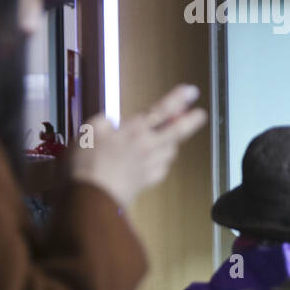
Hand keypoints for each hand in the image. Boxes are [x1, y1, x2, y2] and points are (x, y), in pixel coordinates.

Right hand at [70, 84, 207, 207]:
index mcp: (135, 130)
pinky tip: (158, 160)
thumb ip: (103, 122)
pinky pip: (162, 168)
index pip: (162, 110)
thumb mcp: (88, 131)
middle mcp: (148, 146)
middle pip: (176, 132)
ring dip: (174, 142)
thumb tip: (111, 123)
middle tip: (201, 114)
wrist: (91, 198)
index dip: (178, 99)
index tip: (191, 91)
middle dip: (191, 121)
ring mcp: (149, 166)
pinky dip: (163, 161)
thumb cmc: (88, 162)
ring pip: (171, 151)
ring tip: (172, 137)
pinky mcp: (146, 183)